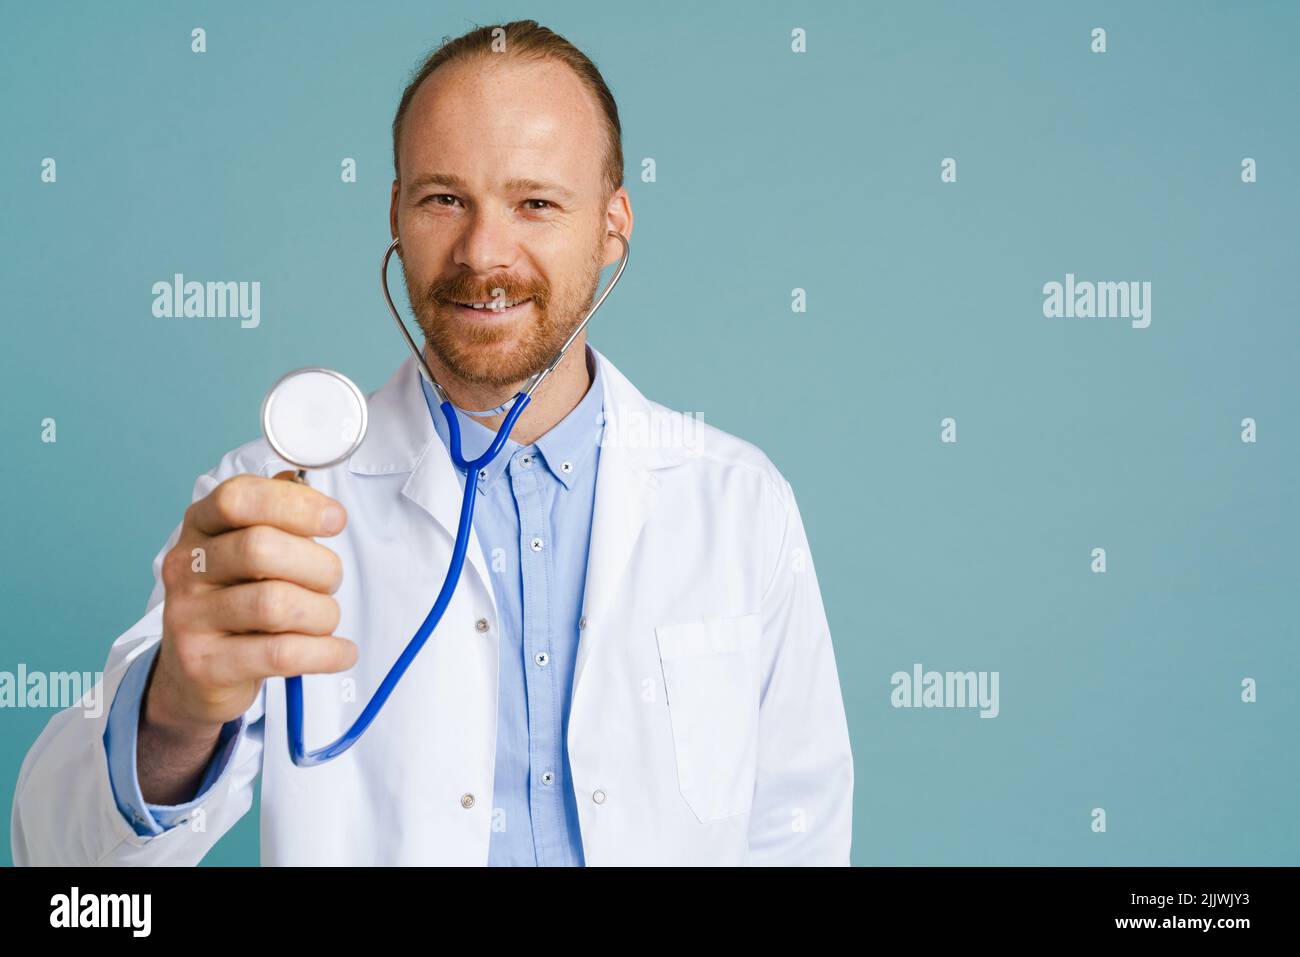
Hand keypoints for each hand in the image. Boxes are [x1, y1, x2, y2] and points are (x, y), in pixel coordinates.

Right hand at [148, 473, 356, 733]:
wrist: (196, 673)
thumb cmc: (237, 599)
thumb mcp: (250, 549)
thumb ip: (278, 514)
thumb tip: (306, 484)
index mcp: (200, 527)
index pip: (237, 498)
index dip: (294, 504)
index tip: (334, 520)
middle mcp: (186, 567)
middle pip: (261, 548)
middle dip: (318, 565)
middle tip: (330, 581)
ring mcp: (188, 618)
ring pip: (275, 604)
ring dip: (322, 612)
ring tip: (326, 619)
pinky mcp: (205, 665)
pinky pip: (280, 654)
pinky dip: (324, 652)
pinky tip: (340, 652)